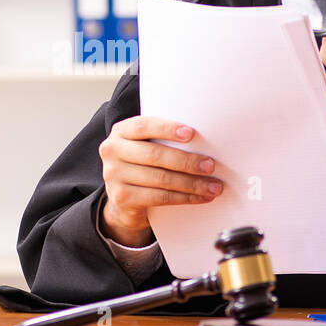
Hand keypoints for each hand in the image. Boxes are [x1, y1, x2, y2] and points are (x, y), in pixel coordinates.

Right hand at [98, 117, 222, 245]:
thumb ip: (162, 139)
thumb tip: (203, 142)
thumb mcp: (145, 146)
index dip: (167, 129)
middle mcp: (112, 151)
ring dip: (192, 183)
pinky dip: (184, 198)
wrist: (123, 199)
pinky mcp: (122, 198)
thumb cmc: (142, 165)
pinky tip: (200, 197)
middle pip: (155, 155)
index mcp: (121, 131)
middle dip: (187, 161)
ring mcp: (114, 175)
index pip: (144, 126)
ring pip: (161, 179)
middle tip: (210, 165)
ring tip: (212, 186)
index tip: (191, 134)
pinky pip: (160, 197)